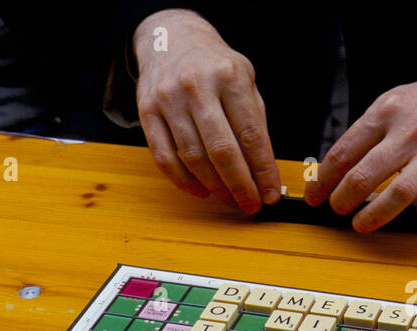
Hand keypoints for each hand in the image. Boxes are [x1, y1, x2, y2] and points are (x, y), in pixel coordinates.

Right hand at [133, 8, 279, 211]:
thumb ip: (253, 119)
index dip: (262, 169)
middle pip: (221, 150)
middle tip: (250, 205)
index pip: (250, 133)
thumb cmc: (214, 65)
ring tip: (229, 199)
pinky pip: (164, 158)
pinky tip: (201, 191)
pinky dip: (184, 182)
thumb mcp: (244, 78)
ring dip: (214, 187)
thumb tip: (264, 169)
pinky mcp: (147, 113)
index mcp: (230, 76)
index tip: (269, 194)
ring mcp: (168, 100)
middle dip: (239, 185)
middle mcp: (197, 87)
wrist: (171, 39)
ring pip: (192, 158)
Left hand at [304, 61, 416, 231]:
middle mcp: (411, 131)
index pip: (343, 153)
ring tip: (361, 223)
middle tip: (336, 210)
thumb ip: (366, 132)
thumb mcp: (395, 102)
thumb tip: (331, 168)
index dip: (322, 181)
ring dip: (375, 214)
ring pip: (401, 190)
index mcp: (387, 112)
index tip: (314, 197)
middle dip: (342, 199)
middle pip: (364, 174)